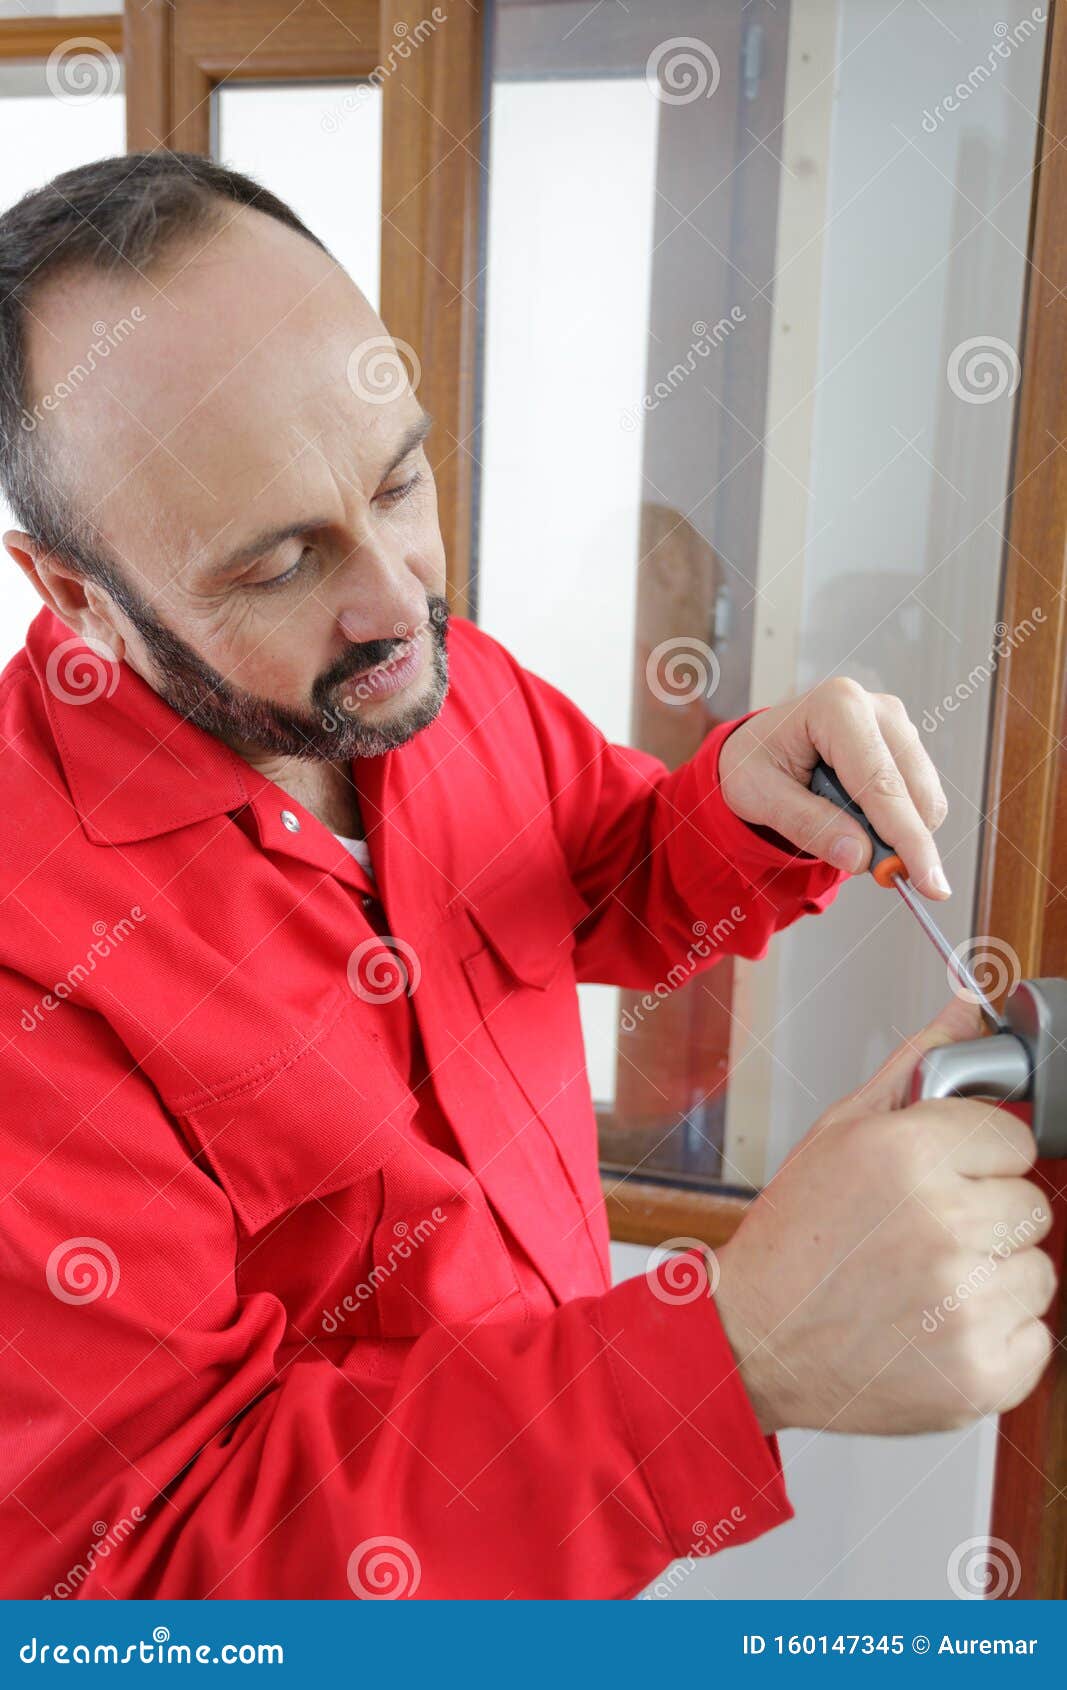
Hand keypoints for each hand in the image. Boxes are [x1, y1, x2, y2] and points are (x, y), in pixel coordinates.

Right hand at [713, 998, 1056, 1434]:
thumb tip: (970, 1008)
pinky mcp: (983, 1374)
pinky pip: (1035, 1338)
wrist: (755, 1340)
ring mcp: (968, 1304)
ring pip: (1037, 1271)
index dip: (978, 1157)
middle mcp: (946, 1224)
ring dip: (993, 1277)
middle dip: (986, 1215)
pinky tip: (937, 1326)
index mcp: (910, 1153)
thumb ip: (918, 1065)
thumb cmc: (795, 1238)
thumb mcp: (841, 1132)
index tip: (942, 1177)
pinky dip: (995, 1338)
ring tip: (926, 1283)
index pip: (1015, 1137)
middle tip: (924, 1234)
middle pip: (1032, 1205)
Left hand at [718, 678, 949, 897]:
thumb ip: (807, 824)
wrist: (760, 748)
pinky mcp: (907, 744)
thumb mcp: (758, 797)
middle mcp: (876, 708)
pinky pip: (920, 798)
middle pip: (913, 791)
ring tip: (841, 828)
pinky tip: (858, 818)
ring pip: (924, 798)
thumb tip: (860, 856)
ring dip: (896, 833)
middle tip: (876, 874)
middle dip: (904, 843)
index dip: (906, 837)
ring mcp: (897, 724)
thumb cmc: (753, 763)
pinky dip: (898, 823)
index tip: (929, 883)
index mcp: (836, 707)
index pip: (880, 782)